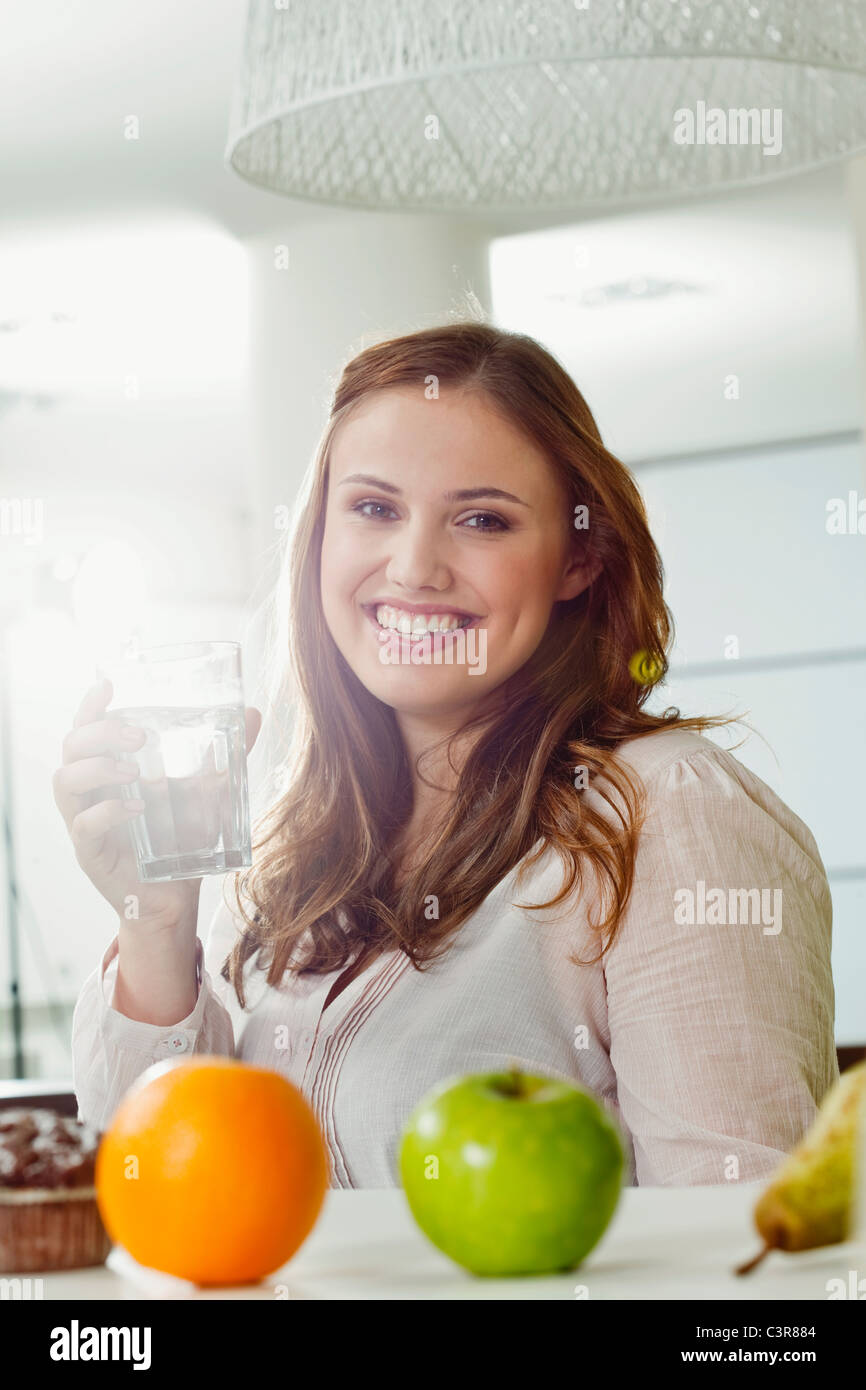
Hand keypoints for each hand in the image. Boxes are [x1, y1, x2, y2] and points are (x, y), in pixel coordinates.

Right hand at [52, 678, 261, 930]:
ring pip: (65, 780)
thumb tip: (252, 713)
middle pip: (71, 747)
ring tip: (132, 770)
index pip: (86, 728)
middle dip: (99, 733)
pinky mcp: (89, 852)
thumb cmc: (182, 838)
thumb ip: (226, 754)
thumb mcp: (208, 791)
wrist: (176, 897)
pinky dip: (108, 811)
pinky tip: (137, 807)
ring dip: (97, 768)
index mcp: (109, 768)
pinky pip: (83, 824)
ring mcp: (84, 821)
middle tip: (138, 736)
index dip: (90, 706)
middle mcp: (90, 791)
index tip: (109, 686)